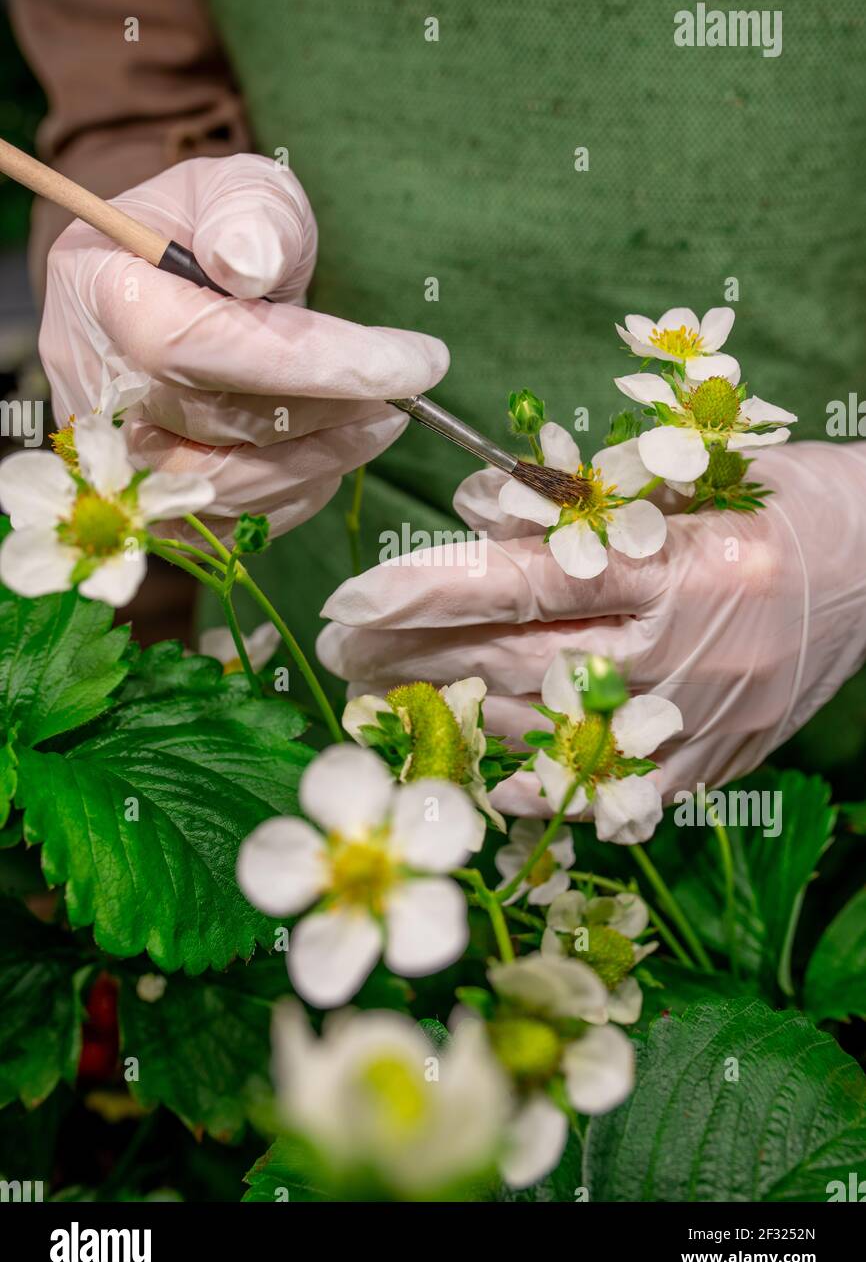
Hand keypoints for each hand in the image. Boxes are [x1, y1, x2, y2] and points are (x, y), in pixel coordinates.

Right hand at [40, 154, 447, 536]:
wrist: (165, 281)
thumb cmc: (210, 229)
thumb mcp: (236, 188)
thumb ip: (250, 214)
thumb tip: (250, 265)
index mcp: (100, 289)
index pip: (200, 345)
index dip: (316, 364)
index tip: (416, 361)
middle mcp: (91, 380)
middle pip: (216, 425)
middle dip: (329, 412)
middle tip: (404, 392)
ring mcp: (109, 452)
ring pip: (221, 489)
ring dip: (321, 461)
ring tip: (383, 421)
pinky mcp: (142, 499)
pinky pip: (221, 527)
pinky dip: (291, 499)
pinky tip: (331, 455)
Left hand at [317, 442, 865, 815]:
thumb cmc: (794, 499)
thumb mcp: (703, 469)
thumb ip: (592, 496)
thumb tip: (481, 511)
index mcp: (683, 565)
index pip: (531, 582)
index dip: (432, 593)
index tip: (355, 600)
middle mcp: (689, 652)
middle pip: (522, 663)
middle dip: (416, 661)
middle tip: (342, 656)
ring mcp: (703, 719)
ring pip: (551, 733)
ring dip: (458, 721)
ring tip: (384, 704)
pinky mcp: (715, 761)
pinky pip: (612, 792)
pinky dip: (540, 787)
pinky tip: (481, 776)